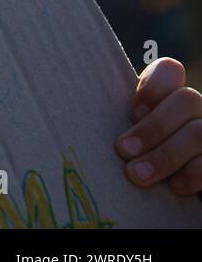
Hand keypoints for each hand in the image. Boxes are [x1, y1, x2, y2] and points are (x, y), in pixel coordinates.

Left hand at [115, 57, 201, 195]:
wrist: (173, 191)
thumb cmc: (139, 160)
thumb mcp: (128, 138)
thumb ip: (120, 125)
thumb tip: (72, 123)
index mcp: (171, 98)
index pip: (170, 70)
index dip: (153, 86)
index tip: (131, 113)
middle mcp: (197, 111)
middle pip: (187, 99)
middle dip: (153, 128)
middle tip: (123, 150)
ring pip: (199, 132)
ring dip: (165, 156)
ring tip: (137, 175)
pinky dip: (192, 174)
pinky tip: (175, 187)